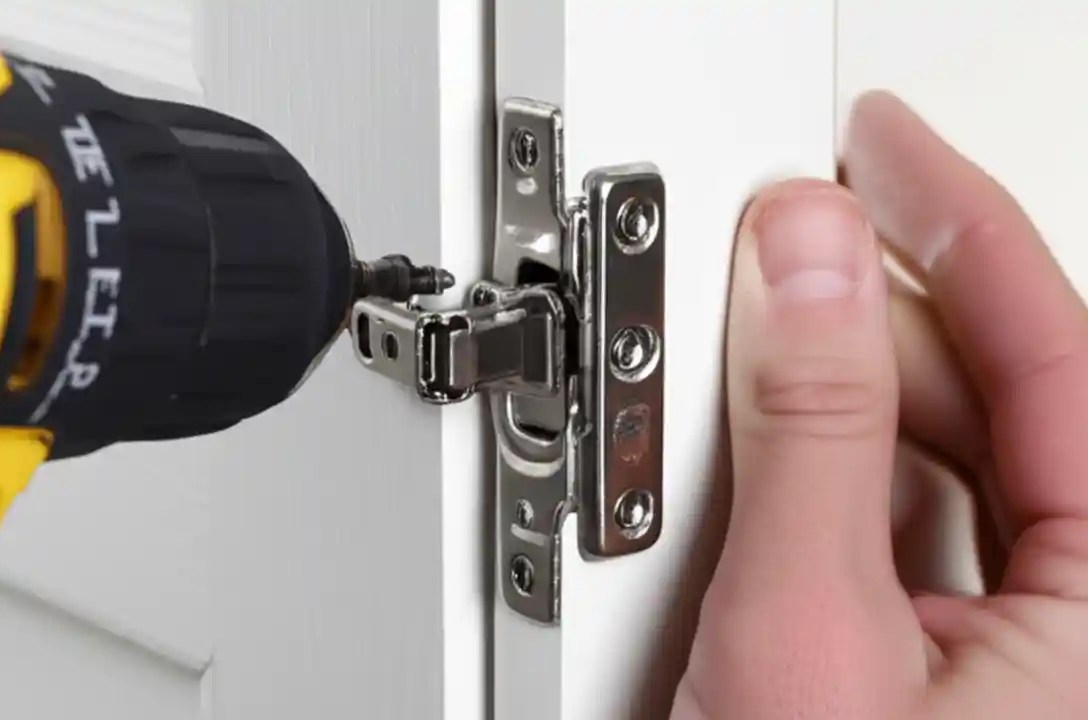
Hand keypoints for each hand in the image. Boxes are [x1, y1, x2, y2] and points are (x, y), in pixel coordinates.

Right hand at [673, 91, 1087, 718]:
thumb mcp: (802, 635)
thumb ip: (807, 431)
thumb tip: (796, 260)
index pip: (1065, 358)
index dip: (963, 226)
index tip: (883, 148)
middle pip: (1016, 402)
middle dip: (888, 307)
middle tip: (788, 234)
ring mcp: (1038, 654)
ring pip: (967, 461)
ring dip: (858, 387)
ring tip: (762, 330)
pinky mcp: (967, 666)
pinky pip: (923, 523)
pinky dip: (849, 467)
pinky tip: (786, 434)